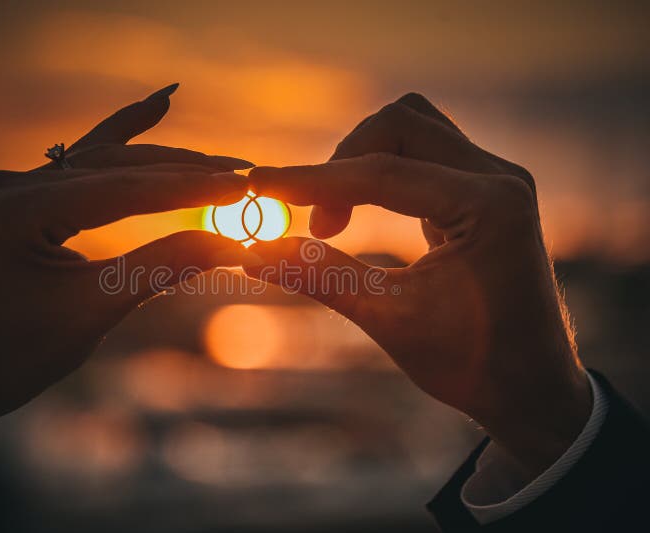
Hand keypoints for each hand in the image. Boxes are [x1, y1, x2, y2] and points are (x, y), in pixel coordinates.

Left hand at [0, 84, 251, 435]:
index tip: (239, 186)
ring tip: (217, 158)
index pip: (120, 189)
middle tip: (242, 172)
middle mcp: (9, 184)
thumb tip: (231, 243)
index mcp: (17, 211)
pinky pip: (81, 166)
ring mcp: (12, 184)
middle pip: (114, 166)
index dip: (186, 189)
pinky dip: (121, 142)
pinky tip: (156, 107)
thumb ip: (162, 268)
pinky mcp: (21, 194)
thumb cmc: (17, 355)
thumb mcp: (94, 311)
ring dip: (162, 161)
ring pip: (102, 161)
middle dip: (182, 171)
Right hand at [245, 93, 591, 475]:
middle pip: (400, 124)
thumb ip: (321, 276)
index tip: (259, 186)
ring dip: (362, 159)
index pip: (383, 172)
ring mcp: (495, 181)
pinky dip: (381, 171)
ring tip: (335, 217)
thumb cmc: (472, 363)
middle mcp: (499, 178)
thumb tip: (253, 250)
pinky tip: (359, 209)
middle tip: (315, 222)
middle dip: (342, 162)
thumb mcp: (390, 320)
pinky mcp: (483, 191)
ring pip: (413, 129)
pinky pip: (424, 154)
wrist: (532, 388)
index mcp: (489, 206)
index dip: (312, 179)